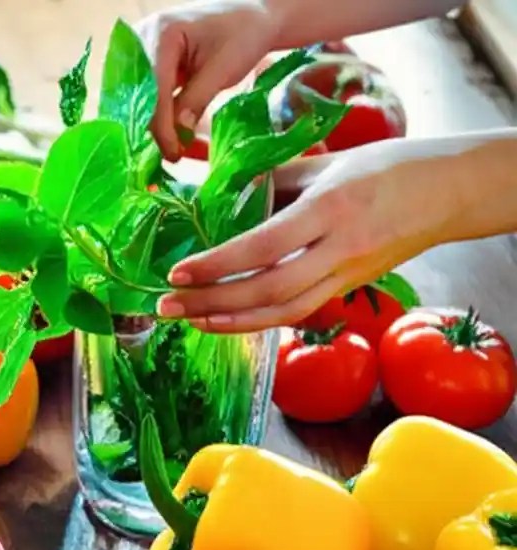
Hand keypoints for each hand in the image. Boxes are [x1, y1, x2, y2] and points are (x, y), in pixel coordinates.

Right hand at [136, 0, 280, 160]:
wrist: (250, 16)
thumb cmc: (243, 33)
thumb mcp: (224, 68)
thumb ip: (197, 99)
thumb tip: (177, 134)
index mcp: (160, 35)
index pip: (152, 89)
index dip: (160, 125)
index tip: (173, 154)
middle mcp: (141, 41)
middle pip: (138, 97)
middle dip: (155, 130)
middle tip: (175, 156)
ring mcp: (141, 54)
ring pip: (140, 102)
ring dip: (159, 128)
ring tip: (180, 150)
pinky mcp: (147, 67)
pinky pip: (148, 99)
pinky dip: (163, 120)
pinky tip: (178, 138)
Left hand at [157, 138, 461, 332]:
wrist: (449, 191)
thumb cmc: (386, 167)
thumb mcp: (326, 163)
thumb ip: (272, 179)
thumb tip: (219, 191)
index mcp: (331, 207)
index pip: (265, 245)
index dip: (218, 264)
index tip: (177, 272)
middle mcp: (341, 248)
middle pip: (270, 290)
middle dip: (212, 303)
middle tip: (166, 305)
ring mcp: (349, 273)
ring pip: (285, 311)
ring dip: (230, 321)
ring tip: (187, 319)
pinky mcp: (352, 287)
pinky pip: (300, 310)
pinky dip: (258, 319)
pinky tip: (224, 317)